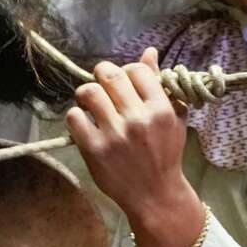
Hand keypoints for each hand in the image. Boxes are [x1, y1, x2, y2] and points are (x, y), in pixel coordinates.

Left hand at [66, 49, 204, 246]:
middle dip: (102, 75)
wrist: (155, 195)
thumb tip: (149, 52)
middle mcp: (137, 119)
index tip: (124, 82)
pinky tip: (84, 124)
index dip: (127, 71)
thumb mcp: (171, 118)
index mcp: (160, 109)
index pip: (135, 69)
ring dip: (86, 94)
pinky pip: (74, 118)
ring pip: (88, 92)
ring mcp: (115, 135)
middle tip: (102, 85)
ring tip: (90, 104)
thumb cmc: (164, 153)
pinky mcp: (95, 150)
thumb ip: (159, 85)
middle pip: (109, 75)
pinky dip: (76, 117)